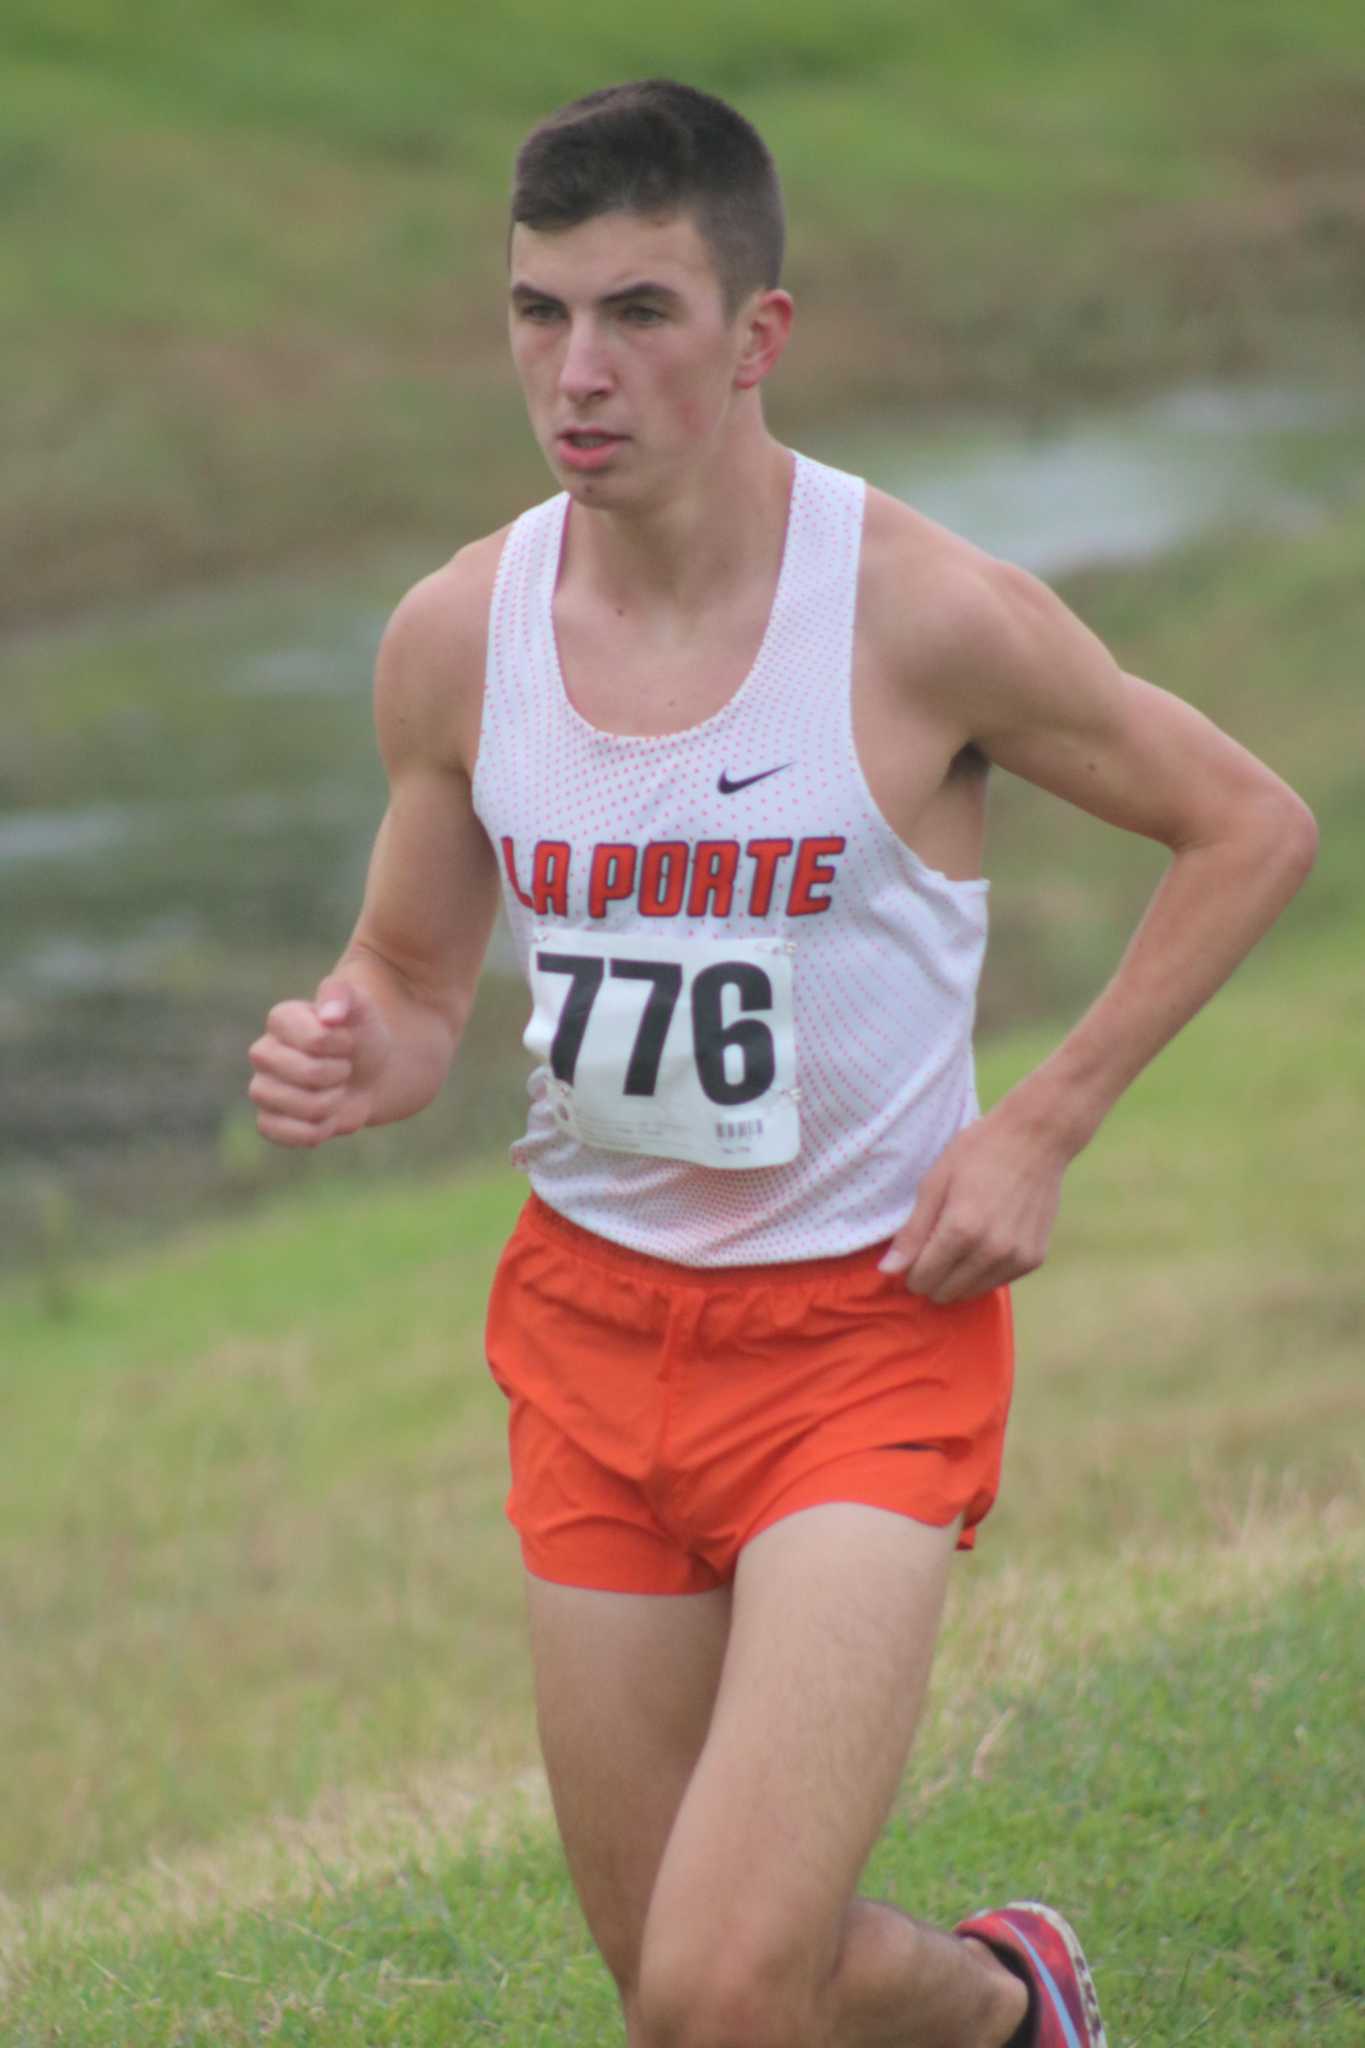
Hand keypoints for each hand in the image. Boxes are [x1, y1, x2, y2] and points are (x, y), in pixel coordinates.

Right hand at [248, 977, 390, 1147]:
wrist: (368, 1074)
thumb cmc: (360, 1036)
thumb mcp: (361, 1006)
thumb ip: (343, 995)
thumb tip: (329, 1016)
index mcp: (281, 1019)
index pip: (316, 1040)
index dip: (343, 1045)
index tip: (347, 1041)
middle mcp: (262, 1052)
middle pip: (309, 1074)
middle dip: (339, 1074)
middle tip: (342, 1068)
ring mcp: (261, 1088)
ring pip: (302, 1107)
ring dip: (332, 1103)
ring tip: (333, 1091)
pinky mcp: (266, 1121)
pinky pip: (287, 1134)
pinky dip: (318, 1131)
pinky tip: (324, 1117)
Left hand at [877, 1106, 1068, 1302]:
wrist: (1036, 1138)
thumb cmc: (979, 1151)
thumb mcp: (935, 1182)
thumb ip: (911, 1232)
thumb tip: (888, 1271)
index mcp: (961, 1230)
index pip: (922, 1279)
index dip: (910, 1269)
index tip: (915, 1250)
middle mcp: (991, 1252)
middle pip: (945, 1292)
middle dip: (932, 1275)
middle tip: (936, 1244)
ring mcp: (1016, 1258)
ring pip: (970, 1293)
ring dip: (958, 1276)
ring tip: (961, 1241)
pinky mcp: (1034, 1260)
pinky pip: (996, 1283)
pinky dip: (983, 1271)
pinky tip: (985, 1241)